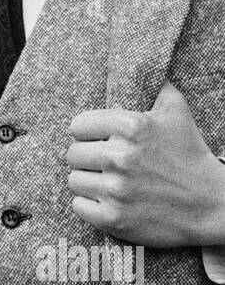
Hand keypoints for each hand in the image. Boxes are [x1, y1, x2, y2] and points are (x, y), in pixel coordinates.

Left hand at [67, 81, 224, 246]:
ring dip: (89, 182)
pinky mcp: (114, 218)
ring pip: (74, 180)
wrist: (211, 205)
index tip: (98, 140)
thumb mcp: (177, 112)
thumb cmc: (191, 155)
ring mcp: (116, 190)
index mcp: (131, 126)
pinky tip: (108, 200)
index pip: (78, 126)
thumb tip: (143, 65)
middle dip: (88, 158)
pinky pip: (78, 206)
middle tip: (106, 164)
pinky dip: (90, 205)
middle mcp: (120, 157)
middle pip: (73, 154)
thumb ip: (156, 86)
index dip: (88, 133)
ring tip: (109, 182)